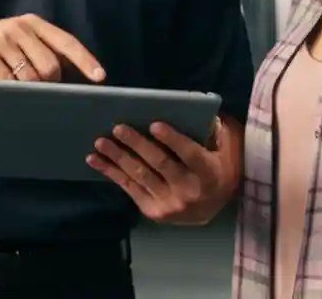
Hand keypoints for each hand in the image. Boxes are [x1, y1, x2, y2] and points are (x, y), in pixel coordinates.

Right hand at [0, 13, 105, 83]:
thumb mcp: (14, 41)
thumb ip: (39, 50)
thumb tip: (69, 76)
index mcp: (31, 23)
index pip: (66, 41)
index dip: (85, 60)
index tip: (100, 77)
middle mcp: (18, 27)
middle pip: (51, 65)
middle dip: (49, 84)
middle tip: (37, 90)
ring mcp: (1, 40)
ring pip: (31, 77)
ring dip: (27, 90)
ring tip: (13, 87)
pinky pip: (8, 83)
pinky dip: (8, 92)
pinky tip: (0, 89)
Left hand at [87, 118, 239, 225]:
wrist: (212, 210)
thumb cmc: (218, 169)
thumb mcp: (226, 149)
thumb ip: (214, 131)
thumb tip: (192, 110)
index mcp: (208, 173)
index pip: (189, 154)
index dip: (172, 139)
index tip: (154, 124)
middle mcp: (188, 191)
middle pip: (159, 163)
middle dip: (137, 144)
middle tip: (118, 127)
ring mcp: (169, 204)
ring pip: (140, 176)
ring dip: (118, 157)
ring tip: (100, 142)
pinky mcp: (153, 212)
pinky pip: (129, 188)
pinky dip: (111, 173)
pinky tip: (95, 160)